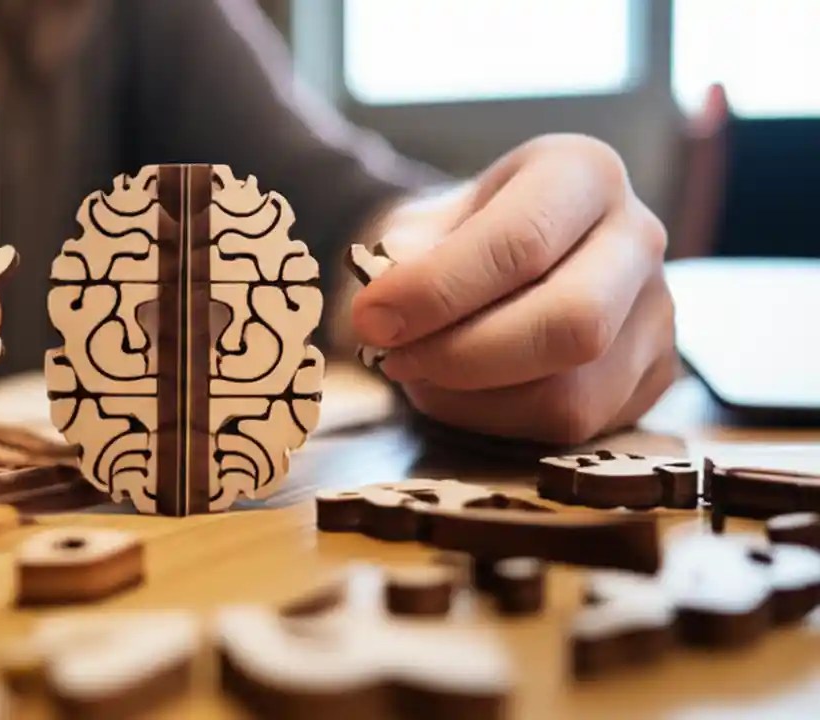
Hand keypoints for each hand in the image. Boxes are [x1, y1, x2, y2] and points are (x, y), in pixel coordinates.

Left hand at [351, 134, 676, 443]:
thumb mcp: (422, 223)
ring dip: (474, 399)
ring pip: (573, 393)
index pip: (521, 241)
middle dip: (464, 356)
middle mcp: (638, 235)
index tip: (371, 318)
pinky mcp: (655, 375)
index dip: (438, 291)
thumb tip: (384, 313)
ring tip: (422, 373)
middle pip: (571, 323)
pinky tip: (462, 393)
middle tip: (393, 359)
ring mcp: (658, 311)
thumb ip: (404, 262)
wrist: (501, 257)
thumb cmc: (457, 236)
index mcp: (582, 173)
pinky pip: (576, 428)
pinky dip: (499, 422)